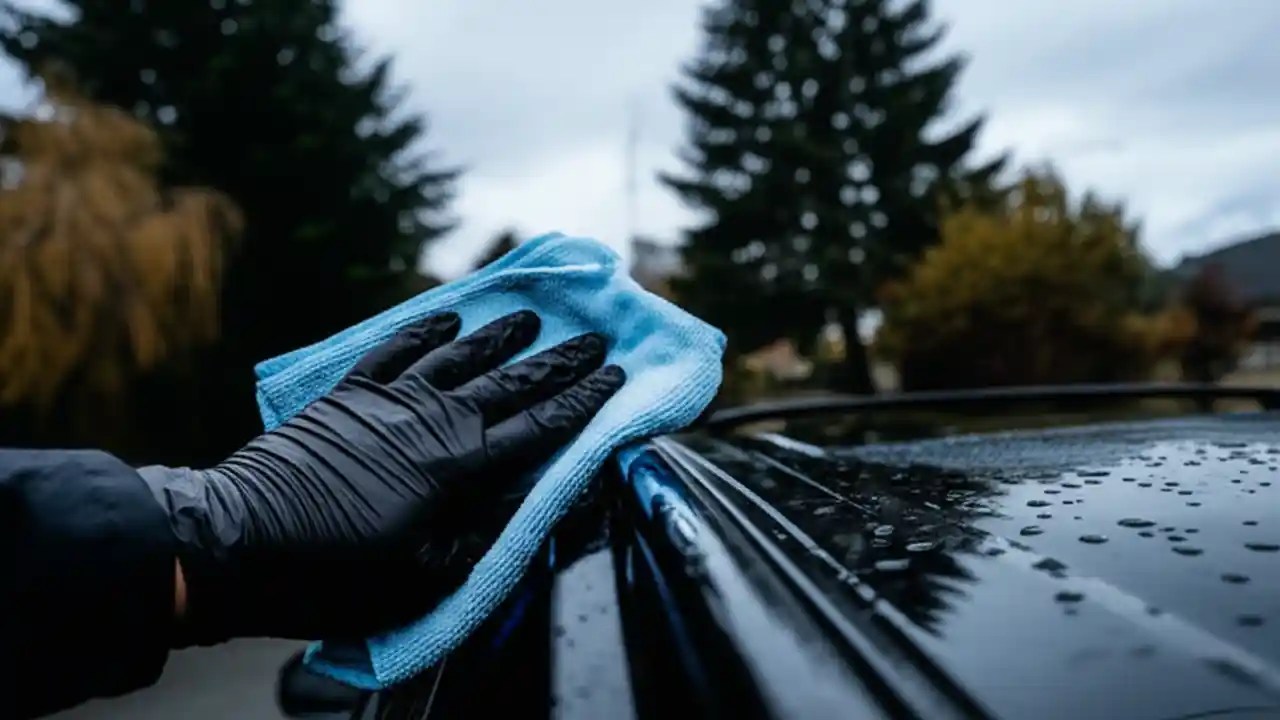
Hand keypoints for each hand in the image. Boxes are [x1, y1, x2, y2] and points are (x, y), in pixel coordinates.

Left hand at [139, 310, 624, 643]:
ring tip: (531, 316)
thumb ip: (480, 534)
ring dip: (499, 335)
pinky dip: (423, 329)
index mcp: (458, 466)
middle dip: (557, 362)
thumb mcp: (423, 575)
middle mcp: (433, 419)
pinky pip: (396, 349)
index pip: (537, 427)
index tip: (614, 376)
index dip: (581, 402)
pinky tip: (446, 315)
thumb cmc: (337, 573)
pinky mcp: (350, 394)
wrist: (243, 541)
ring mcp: (390, 399)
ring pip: (459, 355)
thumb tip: (527, 503)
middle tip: (592, 339)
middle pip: (510, 383)